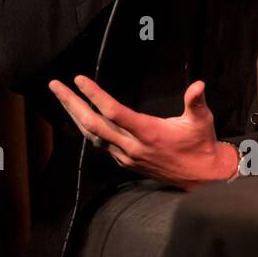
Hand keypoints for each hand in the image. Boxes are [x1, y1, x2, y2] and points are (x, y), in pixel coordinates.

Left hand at [48, 76, 237, 189]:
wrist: (202, 177)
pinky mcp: (126, 161)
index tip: (79, 80)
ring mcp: (126, 155)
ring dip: (75, 115)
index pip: (113, 112)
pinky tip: (80, 117)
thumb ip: (196, 102)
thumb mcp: (202, 121)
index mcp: (147, 132)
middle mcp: (132, 146)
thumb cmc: (200, 144)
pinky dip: (87, 128)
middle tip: (55, 85)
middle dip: (71, 103)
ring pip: (92, 135)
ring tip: (62, 97)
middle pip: (93, 123)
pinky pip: (100, 144)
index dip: (94, 95)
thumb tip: (199, 85)